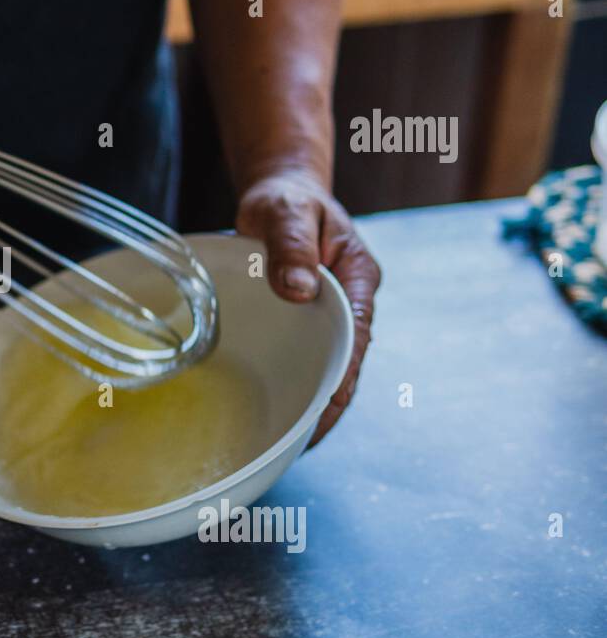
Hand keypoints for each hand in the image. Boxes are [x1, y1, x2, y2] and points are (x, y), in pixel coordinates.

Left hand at [235, 170, 380, 445]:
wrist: (280, 194)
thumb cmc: (287, 200)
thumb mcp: (286, 212)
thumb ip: (291, 245)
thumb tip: (299, 291)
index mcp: (357, 278)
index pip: (358, 336)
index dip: (345, 374)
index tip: (328, 407)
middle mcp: (349, 302)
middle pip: (348, 362)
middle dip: (331, 404)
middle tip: (304, 443)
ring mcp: (330, 315)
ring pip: (329, 365)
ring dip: (315, 401)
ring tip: (291, 442)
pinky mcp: (307, 321)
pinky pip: (307, 357)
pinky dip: (297, 382)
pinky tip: (279, 411)